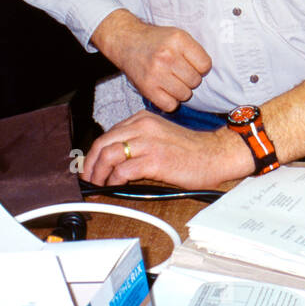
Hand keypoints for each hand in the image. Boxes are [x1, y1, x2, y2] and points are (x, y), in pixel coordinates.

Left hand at [83, 111, 245, 188]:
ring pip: (109, 155)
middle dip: (91, 163)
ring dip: (98, 173)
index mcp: (143, 119)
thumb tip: (115, 162)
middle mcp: (143, 126)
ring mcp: (148, 142)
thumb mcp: (160, 136)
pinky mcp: (154, 160)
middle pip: (103, 142)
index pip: (109, 133)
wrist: (216, 155)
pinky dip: (114, 181)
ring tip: (98, 185)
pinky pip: (123, 170)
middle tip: (88, 178)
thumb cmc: (192, 150)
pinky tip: (115, 187)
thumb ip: (138, 142)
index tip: (91, 166)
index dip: (95, 152)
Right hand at [92, 10, 211, 111]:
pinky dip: (170, 101)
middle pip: (195, 81)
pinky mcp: (147, 88)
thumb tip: (210, 73)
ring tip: (173, 81)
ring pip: (185, 94)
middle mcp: (167, 56)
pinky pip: (170, 105)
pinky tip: (165, 90)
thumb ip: (194, 51)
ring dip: (182, 91)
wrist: (127, 42)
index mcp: (178, 40)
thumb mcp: (178, 35)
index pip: (205, 65)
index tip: (192, 64)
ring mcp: (156, 73)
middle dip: (191, 79)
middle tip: (180, 73)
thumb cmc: (157, 41)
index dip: (201, 67)